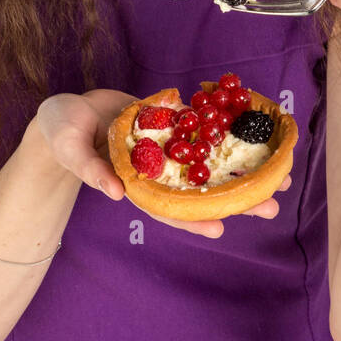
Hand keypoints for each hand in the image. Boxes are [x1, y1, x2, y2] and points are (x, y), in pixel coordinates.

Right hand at [35, 89, 290, 240]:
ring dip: (243, 168)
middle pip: (201, 190)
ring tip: (280, 174)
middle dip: (236, 199)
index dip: (192, 220)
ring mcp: (167, 149)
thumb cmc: (60, 133)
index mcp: (135, 184)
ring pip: (211, 162)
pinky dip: (228, 132)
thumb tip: (117, 194)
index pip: (167, 209)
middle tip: (273, 207)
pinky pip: (203, 130)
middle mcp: (158, 171)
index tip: (221, 229)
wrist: (66, 111)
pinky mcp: (170, 124)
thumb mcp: (69, 149)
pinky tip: (255, 133)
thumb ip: (90, 170)